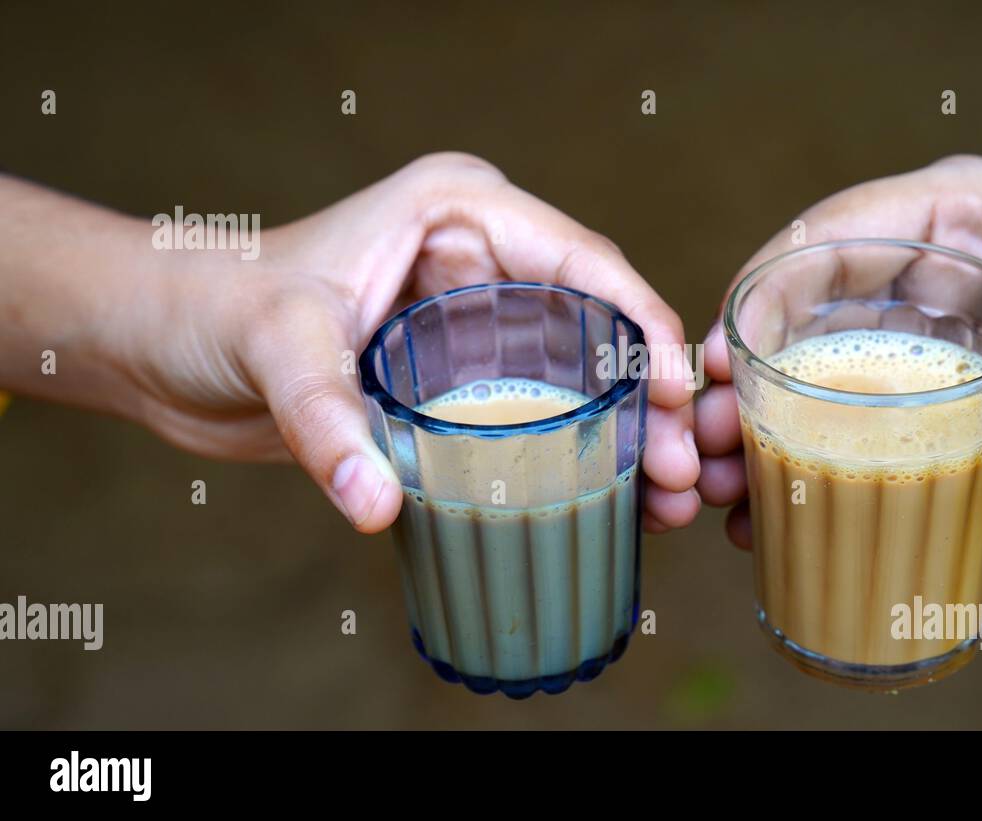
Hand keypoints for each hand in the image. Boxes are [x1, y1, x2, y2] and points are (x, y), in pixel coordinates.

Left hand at [113, 153, 700, 531]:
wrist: (160, 345)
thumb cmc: (209, 305)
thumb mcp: (276, 344)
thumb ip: (325, 419)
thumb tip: (379, 504)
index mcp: (460, 210)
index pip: (580, 261)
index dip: (642, 325)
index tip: (677, 394)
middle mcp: (479, 258)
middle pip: (597, 326)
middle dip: (651, 398)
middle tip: (684, 470)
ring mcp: (471, 321)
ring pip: (579, 375)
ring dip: (628, 436)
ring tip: (670, 502)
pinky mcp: (454, 376)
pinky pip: (536, 412)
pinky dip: (576, 454)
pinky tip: (614, 502)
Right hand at [695, 155, 981, 546]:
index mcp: (957, 221)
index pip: (832, 237)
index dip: (767, 293)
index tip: (728, 362)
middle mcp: (922, 284)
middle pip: (801, 320)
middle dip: (743, 380)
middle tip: (708, 442)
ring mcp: (922, 357)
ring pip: (813, 388)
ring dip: (758, 438)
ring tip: (718, 492)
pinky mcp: (934, 422)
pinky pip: (853, 447)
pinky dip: (806, 482)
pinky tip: (766, 524)